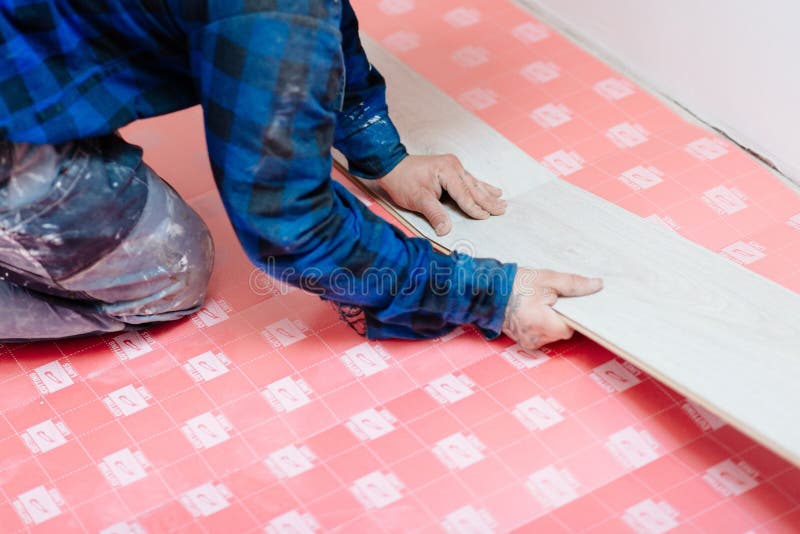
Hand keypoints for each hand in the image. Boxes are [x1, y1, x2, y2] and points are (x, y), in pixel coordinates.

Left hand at [377, 154, 506, 235]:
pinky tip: (491, 189)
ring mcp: (453, 166)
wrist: (391, 165)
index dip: (474, 207)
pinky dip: (480, 186)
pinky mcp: (450, 169)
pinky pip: (469, 180)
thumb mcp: (418, 199)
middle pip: (473, 188)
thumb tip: (446, 230)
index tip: (485, 217)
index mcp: (447, 171)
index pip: (464, 194)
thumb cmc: (403, 180)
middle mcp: (453, 166)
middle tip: (503, 210)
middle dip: (488, 200)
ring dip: (488, 193)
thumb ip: (434, 214)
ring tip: (502, 201)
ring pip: (474, 183)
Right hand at [503, 268, 602, 350]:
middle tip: (551, 299)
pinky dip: (540, 324)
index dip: (573, 314)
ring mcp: (528, 341)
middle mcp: (536, 338)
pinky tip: (533, 311)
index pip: (572, 326)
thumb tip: (595, 285)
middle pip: (562, 331)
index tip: (569, 303)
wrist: (488, 290)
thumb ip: (573, 283)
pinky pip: (540, 334)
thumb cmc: (514, 285)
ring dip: (550, 320)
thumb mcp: (547, 279)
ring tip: (539, 304)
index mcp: (543, 324)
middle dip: (560, 316)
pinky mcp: (522, 340)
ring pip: (552, 333)